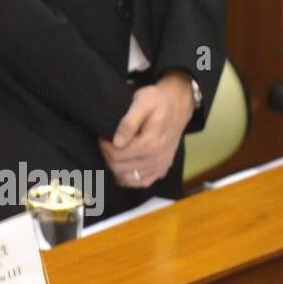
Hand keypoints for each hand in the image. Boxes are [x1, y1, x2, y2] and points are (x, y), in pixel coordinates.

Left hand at [100, 71, 194, 188]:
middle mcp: (157, 159)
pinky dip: (130, 178)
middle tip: (107, 143)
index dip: (105, 146)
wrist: (179, 104)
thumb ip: (128, 123)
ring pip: (128, 179)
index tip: (103, 136)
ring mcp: (161, 166)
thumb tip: (117, 142)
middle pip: (120, 168)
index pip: (117, 155)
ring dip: (117, 168)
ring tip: (115, 152)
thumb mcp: (142, 102)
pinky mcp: (162, 169)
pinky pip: (142, 183)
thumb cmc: (158, 100)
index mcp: (151, 143)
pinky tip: (125, 166)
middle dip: (108, 156)